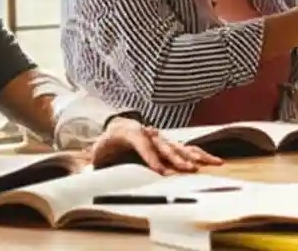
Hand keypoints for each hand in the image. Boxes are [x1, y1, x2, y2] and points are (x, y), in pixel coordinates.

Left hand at [89, 118, 221, 175]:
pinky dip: (201, 154)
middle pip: (165, 146)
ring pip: (180, 146)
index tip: (161, 171)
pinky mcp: (169, 144)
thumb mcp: (97, 150)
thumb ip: (91, 159)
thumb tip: (83, 168)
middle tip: (189, 170)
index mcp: (131, 133)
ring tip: (211, 164)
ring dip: (195, 156)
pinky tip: (215, 161)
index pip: (143, 145)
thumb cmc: (108, 142)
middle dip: (178, 159)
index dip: (152, 158)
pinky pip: (187, 148)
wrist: (118, 127)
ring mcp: (162, 137)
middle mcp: (150, 133)